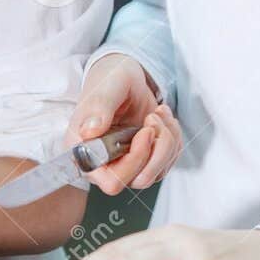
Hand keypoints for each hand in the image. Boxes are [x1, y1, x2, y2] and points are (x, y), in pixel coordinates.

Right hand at [66, 54, 182, 194]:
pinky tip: (161, 118)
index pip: (112, 181)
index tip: (143, 131)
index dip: (134, 161)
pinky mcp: (145, 160)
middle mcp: (105, 165)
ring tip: (157, 114)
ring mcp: (126, 164)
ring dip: (167, 139)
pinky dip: (173, 137)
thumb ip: (96, 109)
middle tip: (152, 120)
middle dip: (157, 149)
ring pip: (158, 171)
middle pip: (141, 179)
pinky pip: (169, 161)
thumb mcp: (103, 90)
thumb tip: (89, 131)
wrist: (123, 78)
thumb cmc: (108, 82)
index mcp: (86, 154)